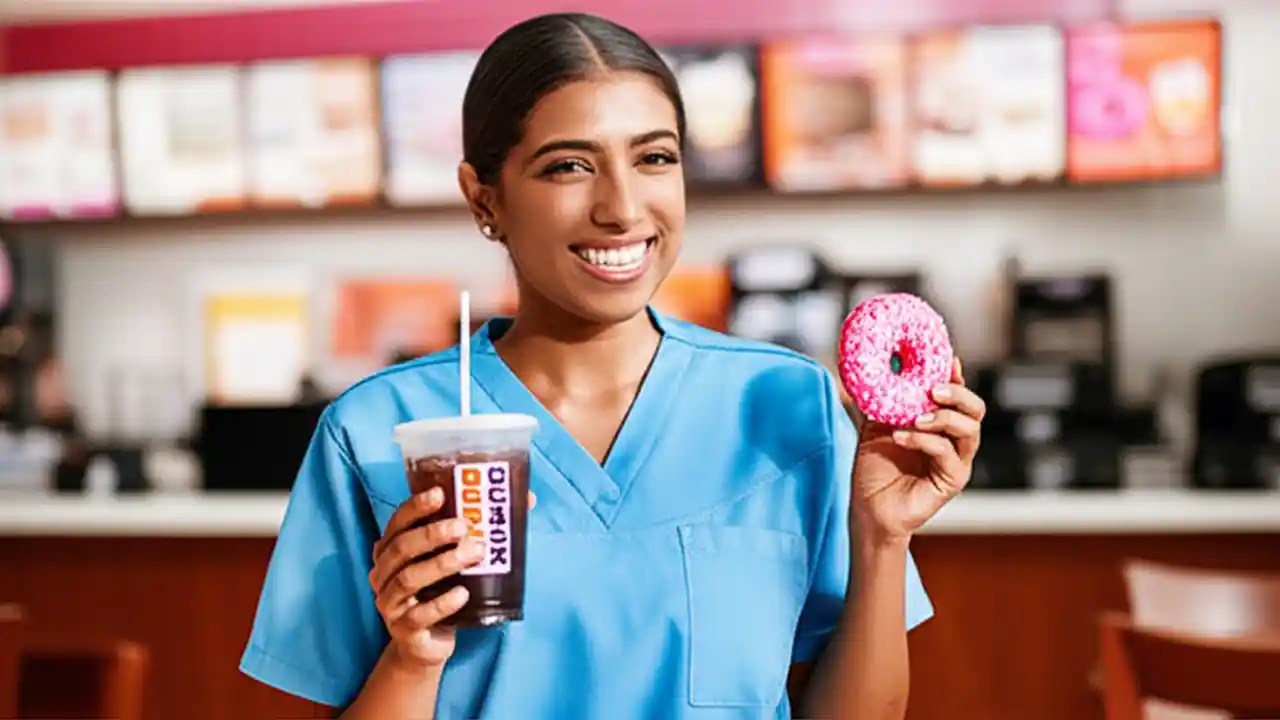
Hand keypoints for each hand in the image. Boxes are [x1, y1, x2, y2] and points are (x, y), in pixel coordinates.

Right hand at [368, 488, 536, 667]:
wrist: (425, 645)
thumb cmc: (439, 592)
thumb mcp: (451, 561)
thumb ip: (476, 531)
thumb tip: (526, 500)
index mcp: (390, 552)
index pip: (397, 523)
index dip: (415, 507)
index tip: (440, 493)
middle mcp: (382, 575)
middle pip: (401, 549)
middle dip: (432, 534)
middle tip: (464, 527)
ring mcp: (390, 604)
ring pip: (409, 579)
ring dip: (443, 564)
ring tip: (474, 554)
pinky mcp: (404, 630)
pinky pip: (420, 615)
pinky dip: (442, 603)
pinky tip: (464, 594)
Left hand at [850, 358, 984, 545]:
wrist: (867, 507)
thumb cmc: (875, 468)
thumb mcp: (876, 425)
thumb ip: (884, 400)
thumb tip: (878, 366)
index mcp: (941, 424)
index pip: (958, 396)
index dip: (955, 377)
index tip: (947, 360)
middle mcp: (954, 441)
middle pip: (976, 410)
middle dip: (959, 394)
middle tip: (934, 389)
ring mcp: (957, 461)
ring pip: (969, 431)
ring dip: (943, 417)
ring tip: (916, 416)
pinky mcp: (952, 481)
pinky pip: (947, 453)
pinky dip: (924, 440)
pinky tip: (900, 436)